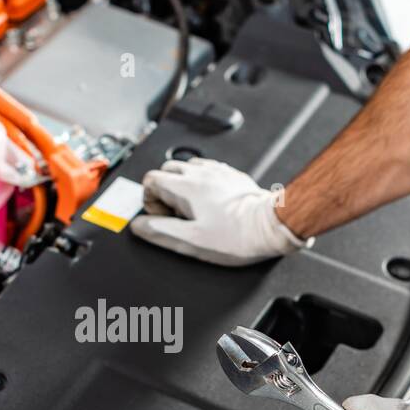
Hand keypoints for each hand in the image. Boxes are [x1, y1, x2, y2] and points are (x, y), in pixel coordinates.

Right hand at [130, 158, 308, 265]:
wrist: (270, 226)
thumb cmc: (236, 236)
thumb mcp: (191, 241)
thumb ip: (160, 231)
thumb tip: (139, 226)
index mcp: (185, 187)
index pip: (150, 180)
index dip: (149, 201)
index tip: (162, 217)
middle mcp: (199, 174)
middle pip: (166, 170)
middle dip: (164, 192)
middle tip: (176, 215)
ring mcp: (216, 171)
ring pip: (186, 168)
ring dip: (182, 186)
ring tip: (193, 210)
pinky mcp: (231, 175)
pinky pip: (207, 171)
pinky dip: (201, 183)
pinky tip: (210, 203)